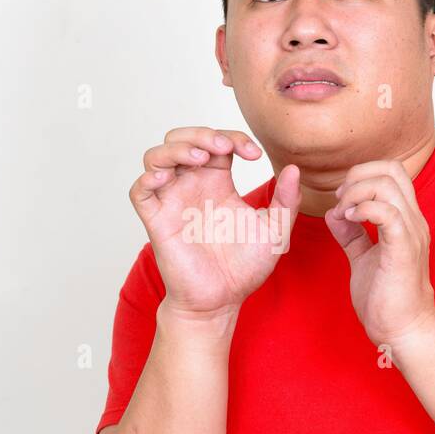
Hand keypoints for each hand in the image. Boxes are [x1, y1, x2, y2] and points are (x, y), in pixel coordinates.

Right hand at [129, 126, 300, 317]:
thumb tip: (294, 170)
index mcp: (217, 182)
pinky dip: (148, 177)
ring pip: (156, 156)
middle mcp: (191, 186)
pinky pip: (140, 190)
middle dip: (201, 134)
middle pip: (181, 139)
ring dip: (176, 148)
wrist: (222, 300)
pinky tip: (167, 177)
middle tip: (224, 148)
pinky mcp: (157, 220)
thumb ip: (287, 201)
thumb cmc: (244, 268)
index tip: (255, 155)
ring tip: (199, 158)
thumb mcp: (275, 231)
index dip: (234, 137)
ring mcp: (172, 201)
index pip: (217, 142)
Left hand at [325, 159, 434, 347]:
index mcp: (405, 220)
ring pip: (387, 185)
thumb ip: (352, 235)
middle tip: (340, 202)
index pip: (391, 172)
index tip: (341, 200)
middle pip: (391, 170)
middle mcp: (412, 221)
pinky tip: (349, 221)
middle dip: (357, 178)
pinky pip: (387, 213)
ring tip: (343, 213)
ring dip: (356, 193)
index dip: (361, 176)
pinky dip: (363, 209)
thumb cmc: (386, 299)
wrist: (403, 330)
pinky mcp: (402, 249)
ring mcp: (410, 233)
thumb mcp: (363, 259)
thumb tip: (335, 215)